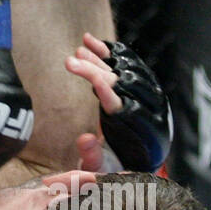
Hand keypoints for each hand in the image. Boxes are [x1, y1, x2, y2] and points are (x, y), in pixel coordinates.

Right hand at [66, 32, 172, 171]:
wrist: (141, 156)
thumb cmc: (117, 164)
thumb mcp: (101, 168)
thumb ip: (92, 156)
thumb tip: (85, 139)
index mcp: (130, 128)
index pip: (118, 105)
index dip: (107, 92)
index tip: (95, 79)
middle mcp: (137, 107)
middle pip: (115, 83)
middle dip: (93, 71)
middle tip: (69, 61)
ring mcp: (137, 94)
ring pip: (119, 70)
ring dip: (99, 58)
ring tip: (79, 48)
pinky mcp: (133, 85)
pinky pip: (122, 63)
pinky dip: (106, 51)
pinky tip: (89, 41)